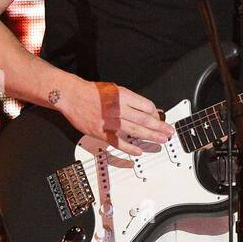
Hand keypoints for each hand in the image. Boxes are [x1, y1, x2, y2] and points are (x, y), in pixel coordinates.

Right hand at [55, 77, 173, 156]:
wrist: (72, 96)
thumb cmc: (93, 92)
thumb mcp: (115, 90)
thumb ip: (132, 100)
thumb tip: (149, 110)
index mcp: (123, 96)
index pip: (146, 106)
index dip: (156, 114)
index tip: (159, 119)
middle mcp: (118, 108)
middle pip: (144, 119)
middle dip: (159, 127)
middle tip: (169, 132)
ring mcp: (110, 122)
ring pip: (135, 131)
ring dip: (150, 137)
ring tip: (161, 140)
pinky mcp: (101, 132)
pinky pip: (118, 143)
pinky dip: (129, 148)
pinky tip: (138, 151)